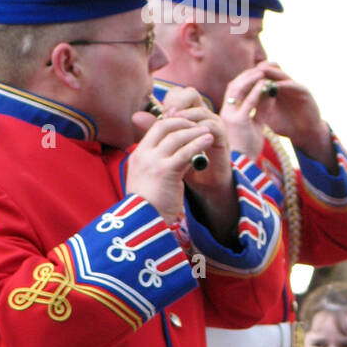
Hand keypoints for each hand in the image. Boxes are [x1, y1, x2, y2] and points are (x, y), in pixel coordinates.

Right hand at [127, 97, 217, 224]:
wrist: (143, 224)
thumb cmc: (149, 206)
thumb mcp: (151, 180)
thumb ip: (163, 164)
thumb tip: (185, 153)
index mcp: (137, 156)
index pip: (154, 129)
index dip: (171, 123)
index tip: (185, 126)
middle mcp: (143, 156)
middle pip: (164, 126)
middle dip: (183, 122)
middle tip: (197, 125)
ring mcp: (153, 162)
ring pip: (177, 136)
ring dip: (194, 131)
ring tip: (207, 131)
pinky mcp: (166, 171)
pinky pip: (185, 151)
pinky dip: (199, 143)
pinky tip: (209, 140)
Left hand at [221, 63, 331, 164]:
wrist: (305, 133)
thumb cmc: (286, 125)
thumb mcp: (267, 116)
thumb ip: (257, 109)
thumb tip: (238, 110)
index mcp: (275, 90)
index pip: (263, 78)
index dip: (253, 77)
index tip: (240, 78)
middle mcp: (285, 86)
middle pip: (273, 72)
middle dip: (261, 70)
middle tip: (251, 68)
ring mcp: (295, 88)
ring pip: (283, 75)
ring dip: (273, 72)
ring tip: (262, 70)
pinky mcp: (305, 92)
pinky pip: (294, 85)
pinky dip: (286, 84)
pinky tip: (277, 85)